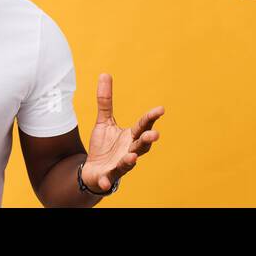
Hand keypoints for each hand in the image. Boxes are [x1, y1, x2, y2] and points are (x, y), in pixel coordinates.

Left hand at [81, 73, 163, 192]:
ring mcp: (120, 165)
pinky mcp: (108, 176)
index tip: (161, 109)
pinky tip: (105, 181)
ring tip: (132, 157)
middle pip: (141, 145)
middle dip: (147, 140)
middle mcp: (130, 150)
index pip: (143, 125)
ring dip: (131, 160)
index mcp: (131, 136)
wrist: (94, 171)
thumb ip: (105, 100)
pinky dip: (108, 181)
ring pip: (129, 162)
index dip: (151, 117)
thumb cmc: (104, 146)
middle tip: (154, 134)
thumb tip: (105, 74)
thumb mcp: (104, 121)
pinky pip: (109, 179)